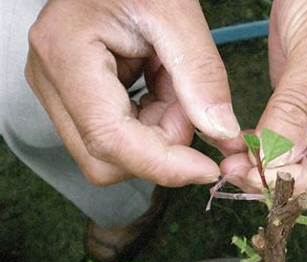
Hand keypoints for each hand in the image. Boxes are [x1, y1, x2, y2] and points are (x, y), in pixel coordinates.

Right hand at [25, 0, 239, 185]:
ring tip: (175, 83)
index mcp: (67, 54)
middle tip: (190, 103)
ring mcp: (60, 92)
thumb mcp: (177, 14)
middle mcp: (52, 81)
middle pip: (108, 157)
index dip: (163, 165)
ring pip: (116, 151)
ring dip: (161, 130)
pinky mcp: (76, 97)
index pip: (109, 139)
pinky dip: (153, 120)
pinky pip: (119, 134)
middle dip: (163, 144)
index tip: (207, 168)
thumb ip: (200, 75)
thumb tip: (221, 132)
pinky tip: (163, 86)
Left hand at [220, 0, 306, 202]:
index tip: (268, 183)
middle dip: (285, 179)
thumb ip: (296, 109)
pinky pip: (288, 140)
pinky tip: (241, 153)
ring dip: (270, 168)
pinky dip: (265, 150)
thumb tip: (272, 164)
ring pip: (305, 161)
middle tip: (242, 178)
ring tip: (235, 169)